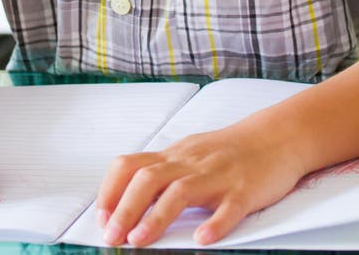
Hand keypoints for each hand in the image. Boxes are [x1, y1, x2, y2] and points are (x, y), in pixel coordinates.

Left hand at [96, 122, 305, 246]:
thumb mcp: (190, 155)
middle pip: (149, 179)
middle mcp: (191, 163)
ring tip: (138, 241)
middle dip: (125, 209)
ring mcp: (218, 175)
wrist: (277, 136)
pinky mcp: (245, 190)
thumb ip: (164, 174)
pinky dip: (214, 224)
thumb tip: (130, 199)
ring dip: (156, 217)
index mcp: (175, 156)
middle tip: (111, 237)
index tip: (101, 217)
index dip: (111, 190)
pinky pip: (228, 207)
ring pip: (181, 192)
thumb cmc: (230, 150)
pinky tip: (202, 239)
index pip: (131, 165)